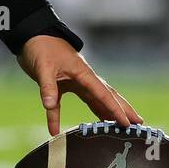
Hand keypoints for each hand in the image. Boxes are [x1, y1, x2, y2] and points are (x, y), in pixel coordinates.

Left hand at [17, 35, 141, 135]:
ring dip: (104, 113)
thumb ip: (48, 87)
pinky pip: (61, 106)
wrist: (30, 36)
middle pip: (106, 97)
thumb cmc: (41, 47)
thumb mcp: (44, 68)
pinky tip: (55, 131)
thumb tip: (49, 106)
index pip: (103, 94)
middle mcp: (83, 78)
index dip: (116, 110)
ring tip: (117, 126)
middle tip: (138, 124)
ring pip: (92, 100)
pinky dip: (57, 118)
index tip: (128, 123)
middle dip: (122, 110)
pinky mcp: (60, 85)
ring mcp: (73, 82)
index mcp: (83, 74)